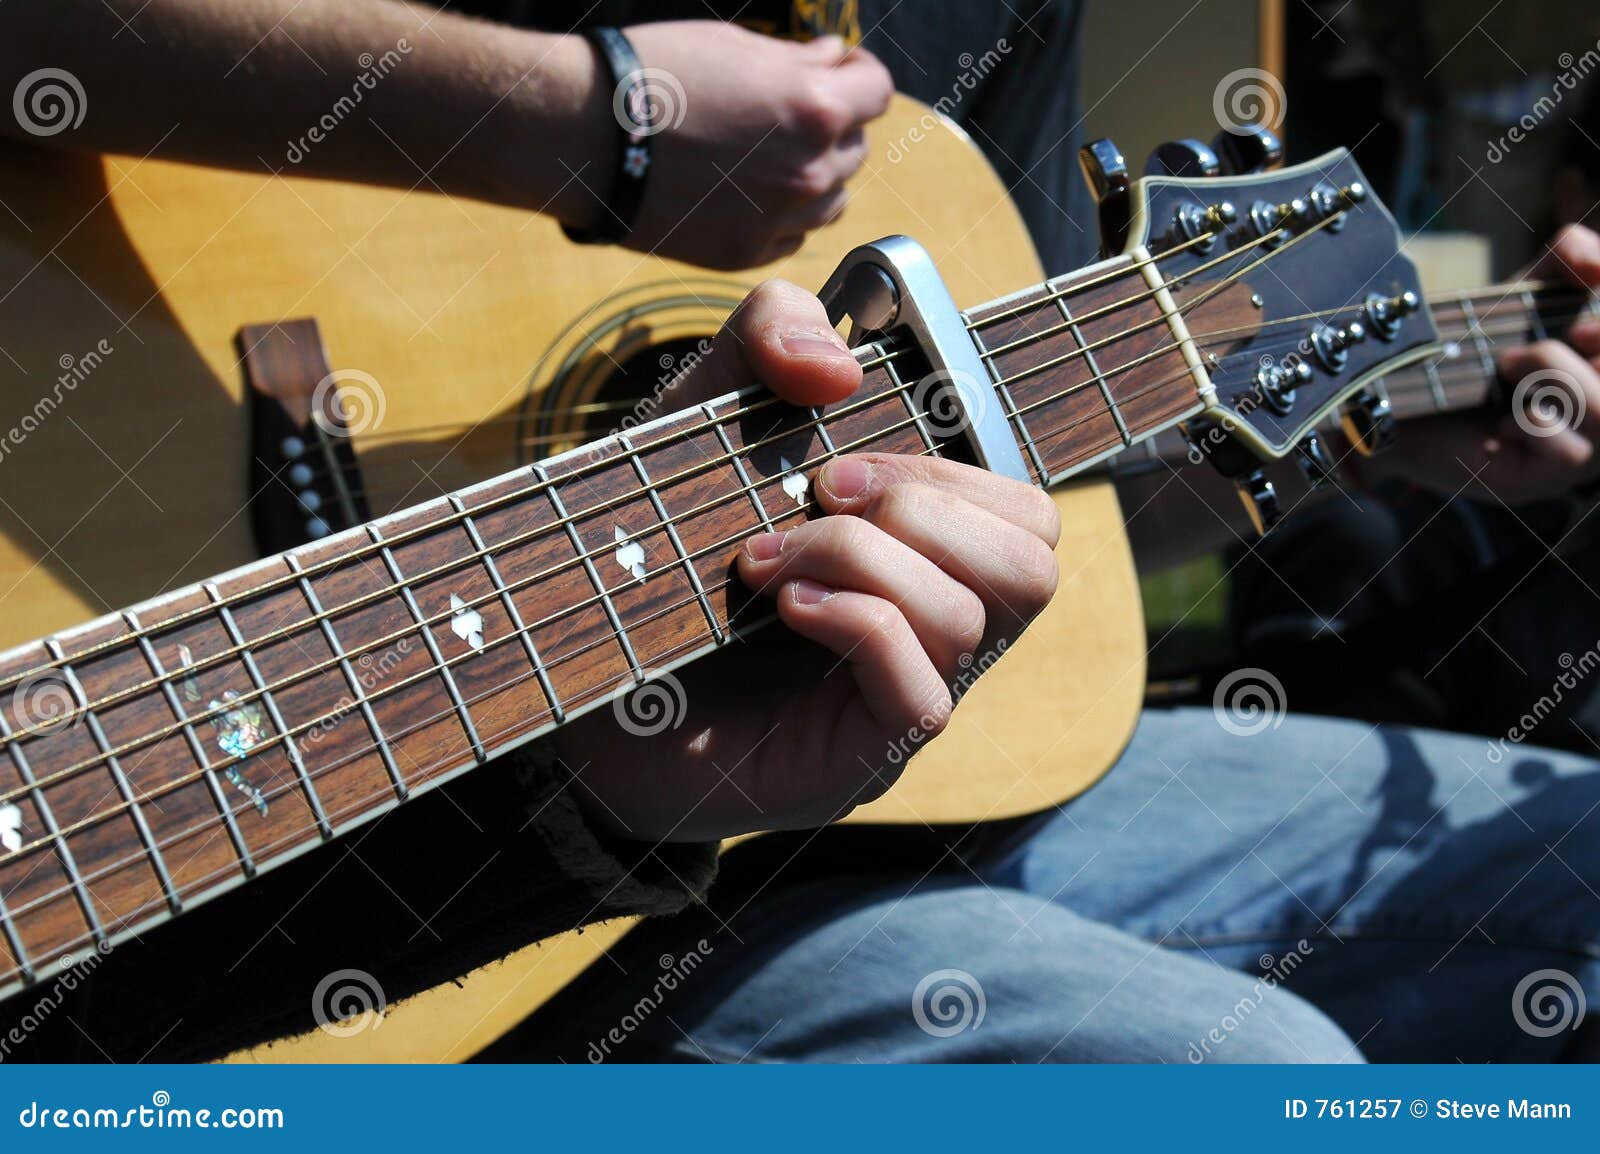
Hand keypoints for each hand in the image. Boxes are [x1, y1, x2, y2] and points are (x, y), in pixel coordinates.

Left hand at [555, 281, 1060, 841]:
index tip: (838, 462)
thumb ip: (773, 332)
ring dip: (861, 558)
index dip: (952, 473)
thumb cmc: (661, 547)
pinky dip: (857, 621)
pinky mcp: (858, 758)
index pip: (1026, 516)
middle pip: (1033, 566)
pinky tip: (783, 604)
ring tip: (763, 559)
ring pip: (971, 620)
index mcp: (925, 558)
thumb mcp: (712, 408)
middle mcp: (933, 633)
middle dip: (925, 507)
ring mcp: (902, 699)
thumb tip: (840, 365)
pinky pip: (920, 693)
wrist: (580, 671)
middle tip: (818, 499)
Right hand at [570, 22, 892, 269]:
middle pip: (856, 148)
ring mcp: (780, 218)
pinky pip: (792, 236)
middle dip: (833, 125)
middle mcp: (810, 169)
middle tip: (785, 113)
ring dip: (814, 176)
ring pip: (832, 201)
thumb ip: (798, 61)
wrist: (584, 136)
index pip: (877, 91)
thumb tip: (832, 62)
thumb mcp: (736, 45)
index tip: (837, 70)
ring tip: (762, 156)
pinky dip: (780, 215)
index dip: (857, 74)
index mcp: (816, 107)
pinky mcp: (747, 252)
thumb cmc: (654, 76)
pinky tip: (741, 190)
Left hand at [1378, 225, 1599, 503]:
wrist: (1396, 400)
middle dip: (1579, 357)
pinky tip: (1503, 422)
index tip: (1578, 326)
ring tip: (1508, 369)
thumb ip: (1567, 257)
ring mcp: (1583, 454)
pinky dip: (1536, 423)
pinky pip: (1571, 452)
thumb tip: (1588, 256)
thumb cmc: (1470, 346)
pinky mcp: (1544, 480)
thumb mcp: (1525, 292)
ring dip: (1556, 376)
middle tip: (1525, 348)